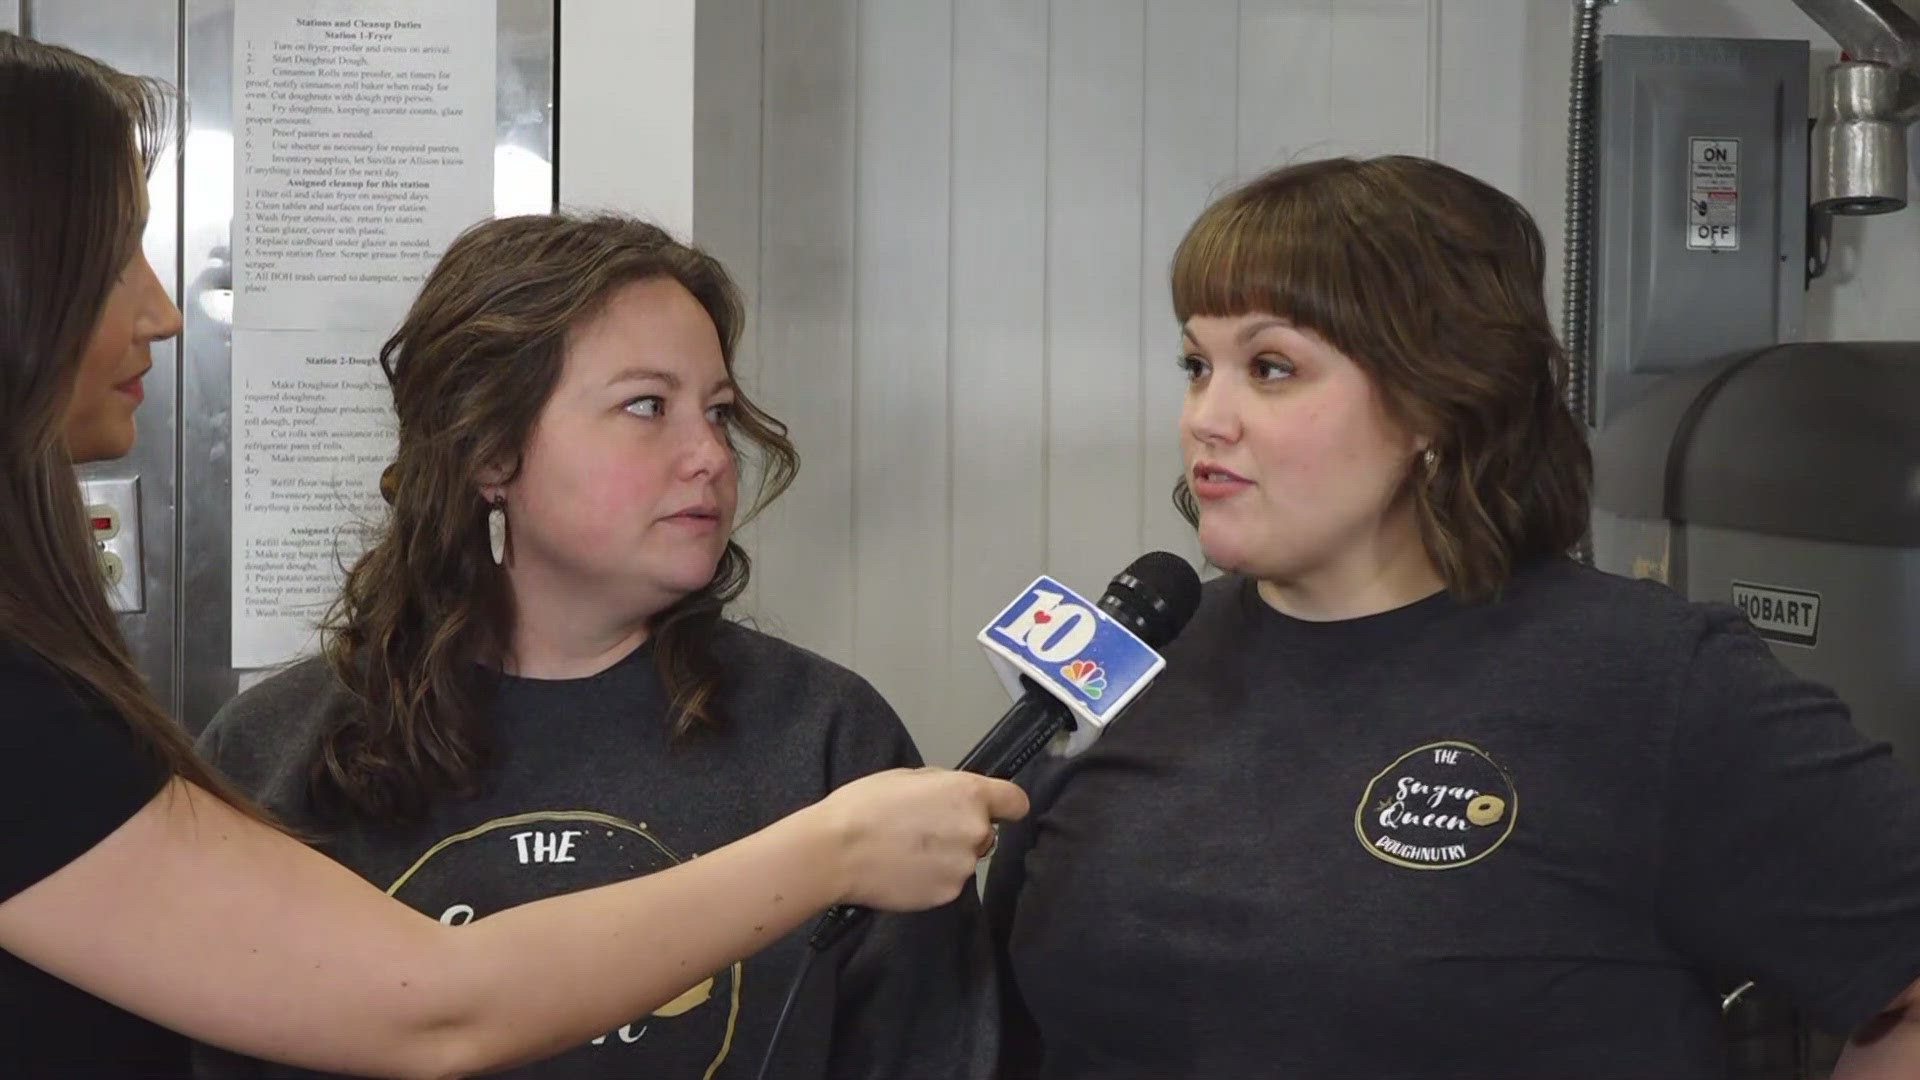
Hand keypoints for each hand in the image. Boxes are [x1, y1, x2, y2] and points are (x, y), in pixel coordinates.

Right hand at [810, 768, 1028, 909]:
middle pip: (985, 832)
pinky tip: (904, 871)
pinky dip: (932, 878)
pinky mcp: (948, 893)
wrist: (836, 851)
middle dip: (962, 831)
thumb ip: (944, 787)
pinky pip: (948, 881)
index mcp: (969, 794)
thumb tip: (956, 797)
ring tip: (908, 852)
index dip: (1005, 806)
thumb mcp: (909, 777)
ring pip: (964, 858)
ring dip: (946, 856)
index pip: (1016, 802)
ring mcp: (964, 866)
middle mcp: (976, 830)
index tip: (996, 810)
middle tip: (925, 831)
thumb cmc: (865, 805)